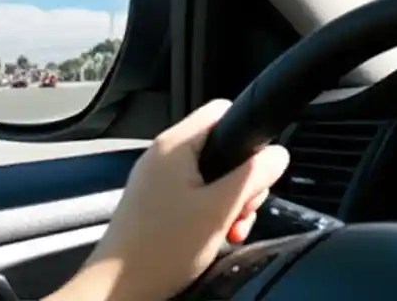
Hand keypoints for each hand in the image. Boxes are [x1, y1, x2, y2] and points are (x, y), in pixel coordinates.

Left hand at [47, 100, 290, 300]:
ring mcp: (156, 182)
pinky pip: (195, 196)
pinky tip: (216, 236)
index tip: (259, 167)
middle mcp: (162, 157)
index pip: (223, 112)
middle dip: (242, 181)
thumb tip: (278, 154)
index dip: (248, 134)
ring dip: (230, 202)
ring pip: (212, 176)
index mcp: (175, 146)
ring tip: (230, 230)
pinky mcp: (155, 205)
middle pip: (222, 149)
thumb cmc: (161, 250)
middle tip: (243, 209)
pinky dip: (212, 213)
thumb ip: (253, 177)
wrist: (118, 291)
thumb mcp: (220, 209)